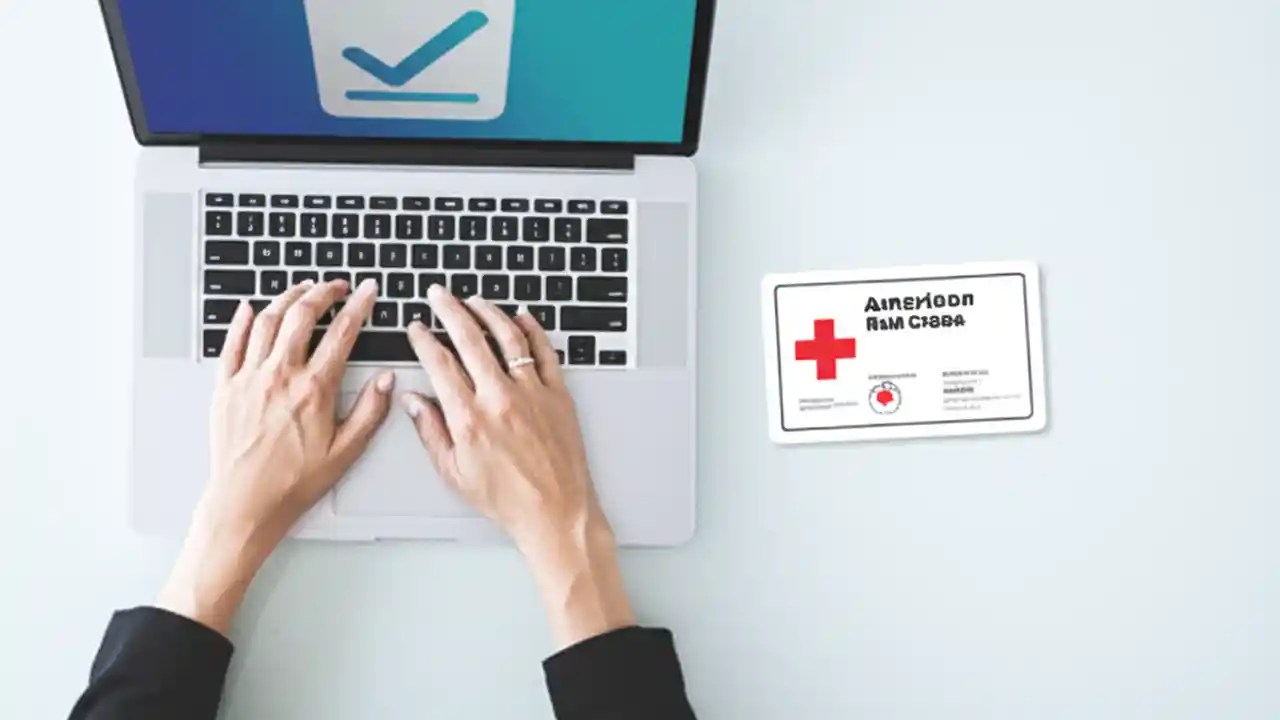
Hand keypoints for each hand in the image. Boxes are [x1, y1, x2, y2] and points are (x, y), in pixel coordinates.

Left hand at [158, 279, 393, 634]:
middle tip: (336, 285)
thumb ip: (370, 411)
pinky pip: (233, 343)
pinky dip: (242, 321)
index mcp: (314, 390)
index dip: (358, 306)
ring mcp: (250, 378)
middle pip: (302, 316)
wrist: (246, 502)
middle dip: (323, 292)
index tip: (367, 292)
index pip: (342, 334)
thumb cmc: (294, 482)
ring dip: (287, 298)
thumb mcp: (346, 452)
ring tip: (301, 289)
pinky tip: (251, 309)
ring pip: (268, 321)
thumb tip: (387, 380)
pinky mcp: (226, 388)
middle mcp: (280, 376)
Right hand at [402, 286, 634, 647]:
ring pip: (508, 336)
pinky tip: (521, 316)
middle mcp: (499, 398)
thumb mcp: (454, 472)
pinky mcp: (557, 394)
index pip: (439, 363)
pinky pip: (544, 352)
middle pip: (469, 338)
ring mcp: (531, 392)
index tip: (416, 327)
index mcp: (468, 417)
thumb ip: (431, 431)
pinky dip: (532, 329)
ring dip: (488, 312)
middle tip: (439, 295)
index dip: (423, 339)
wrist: (555, 511)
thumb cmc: (506, 499)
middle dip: (449, 310)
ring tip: (474, 299)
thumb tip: (413, 401)